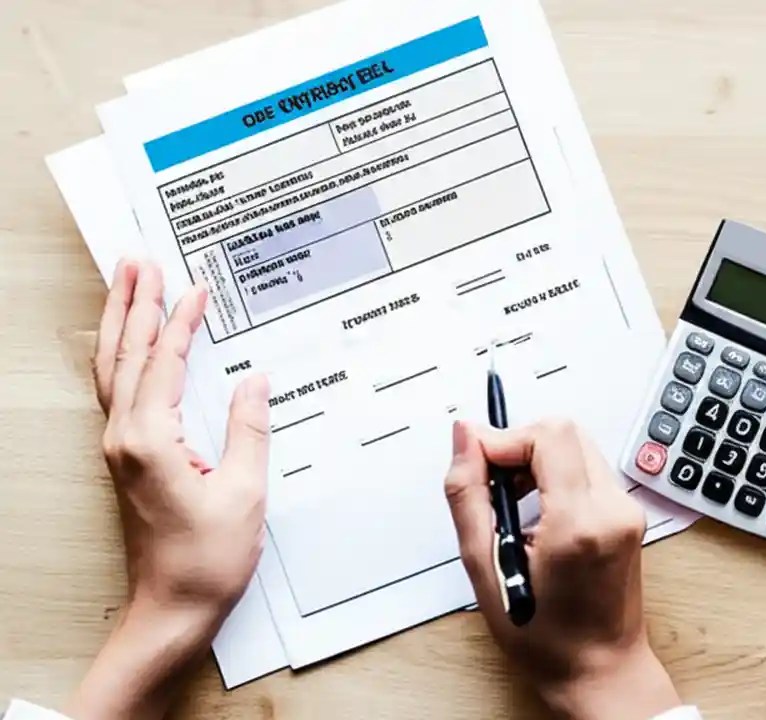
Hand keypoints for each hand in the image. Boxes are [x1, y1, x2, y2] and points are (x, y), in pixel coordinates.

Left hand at [66, 260, 270, 719]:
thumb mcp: (244, 491)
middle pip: (123, 355)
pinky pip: (117, 393)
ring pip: (112, 370)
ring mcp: (119, 449)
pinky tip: (131, 347)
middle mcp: (125, 438)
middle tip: (138, 260)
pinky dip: (123, 358)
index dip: (181, 322)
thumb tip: (255, 381)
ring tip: (127, 285)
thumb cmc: (207, 559)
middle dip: (132, 303)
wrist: (172, 608)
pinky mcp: (126, 460)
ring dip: (119, 324)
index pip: (164, 363)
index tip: (196, 287)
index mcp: (151, 440)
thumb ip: (247, 428)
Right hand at [445, 419, 681, 719]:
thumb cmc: (546, 639)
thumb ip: (470, 496)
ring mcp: (627, 511)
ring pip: (578, 446)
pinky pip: (589, 470)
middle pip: (566, 432)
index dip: (505, 438)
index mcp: (580, 524)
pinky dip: (558, 477)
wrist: (599, 671)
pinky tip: (537, 513)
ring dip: (539, 461)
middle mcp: (613, 510)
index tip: (478, 461)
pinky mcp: (629, 515)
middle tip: (494, 485)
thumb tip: (465, 439)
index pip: (549, 436)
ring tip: (513, 504)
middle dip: (521, 446)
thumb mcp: (487, 570)